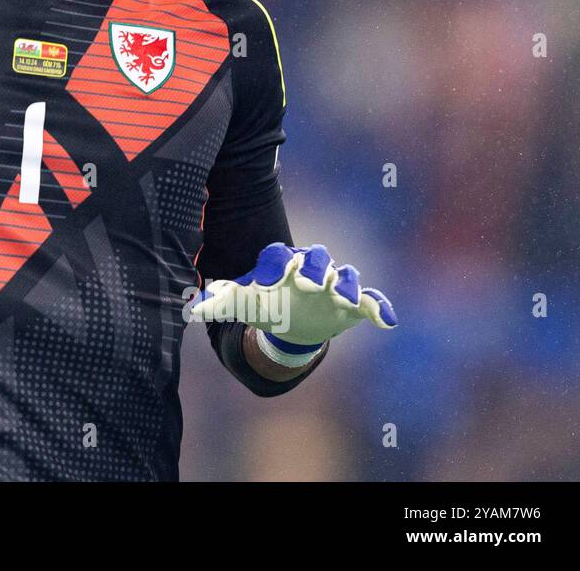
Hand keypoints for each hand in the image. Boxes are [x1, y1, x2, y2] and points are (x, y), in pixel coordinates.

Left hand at [190, 242, 395, 349]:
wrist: (291, 320)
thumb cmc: (265, 304)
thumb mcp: (244, 304)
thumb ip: (221, 302)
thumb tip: (191, 310)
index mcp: (282, 263)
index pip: (278, 256)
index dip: (273, 266)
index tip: (266, 281)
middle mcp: (310, 267)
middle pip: (315, 256)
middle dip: (313, 268)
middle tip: (309, 283)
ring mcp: (335, 284)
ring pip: (346, 275)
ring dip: (347, 286)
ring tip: (345, 300)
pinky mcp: (355, 304)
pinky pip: (372, 300)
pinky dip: (381, 307)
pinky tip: (388, 322)